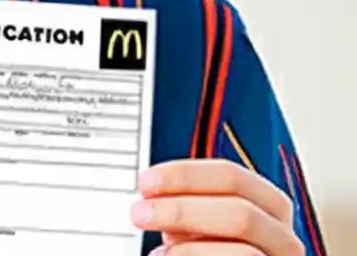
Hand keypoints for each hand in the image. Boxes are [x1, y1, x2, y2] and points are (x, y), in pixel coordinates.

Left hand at [132, 160, 303, 254]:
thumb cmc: (205, 250)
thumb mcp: (196, 223)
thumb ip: (184, 206)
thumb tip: (150, 193)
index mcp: (265, 204)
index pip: (231, 175)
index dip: (186, 176)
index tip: (146, 182)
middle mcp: (282, 233)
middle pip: (240, 212)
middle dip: (183, 211)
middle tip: (140, 214)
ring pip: (245, 251)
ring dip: (191, 249)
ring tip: (158, 253)